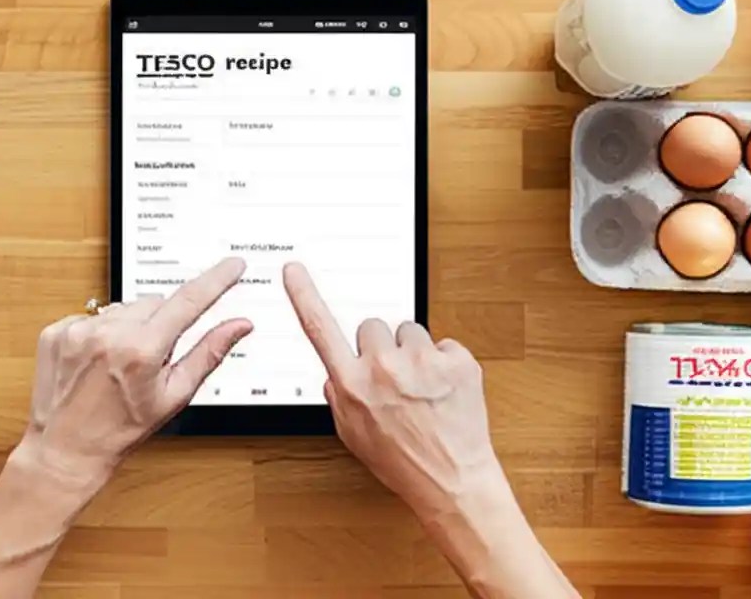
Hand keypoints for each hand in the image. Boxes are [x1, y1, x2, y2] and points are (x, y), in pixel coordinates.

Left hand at [16, 257, 253, 488]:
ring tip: (122, 361)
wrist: (68, 448)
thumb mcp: (175, 394)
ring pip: (125, 307)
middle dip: (163, 322)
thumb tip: (239, 326)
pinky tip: (100, 358)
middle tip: (154, 358)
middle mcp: (108, 334)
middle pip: (156, 302)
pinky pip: (94, 315)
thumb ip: (209, 353)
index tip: (231, 266)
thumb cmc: (121, 428)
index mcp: (141, 351)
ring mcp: (78, 330)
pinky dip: (103, 331)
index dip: (216, 280)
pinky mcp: (57, 331)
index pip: (189, 301)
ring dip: (132, 325)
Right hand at [281, 262, 499, 520]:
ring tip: (422, 388)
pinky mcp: (455, 360)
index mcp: (351, 385)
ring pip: (411, 332)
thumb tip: (335, 374)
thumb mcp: (353, 435)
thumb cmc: (402, 462)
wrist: (451, 479)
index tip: (295, 270)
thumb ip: (339, 397)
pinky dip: (446, 364)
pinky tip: (445, 390)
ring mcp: (421, 361)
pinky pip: (445, 344)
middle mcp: (382, 368)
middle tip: (395, 377)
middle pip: (373, 327)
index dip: (304, 295)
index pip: (319, 329)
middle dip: (381, 346)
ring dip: (415, 354)